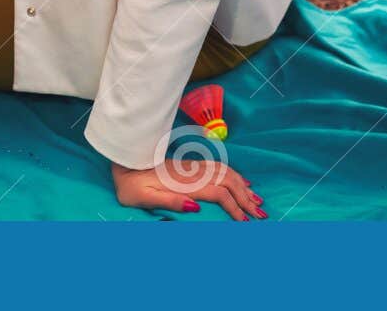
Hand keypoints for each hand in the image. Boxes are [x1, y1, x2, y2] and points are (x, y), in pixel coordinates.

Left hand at [110, 159, 265, 220]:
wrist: (124, 162)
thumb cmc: (131, 186)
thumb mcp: (144, 198)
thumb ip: (169, 202)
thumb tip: (195, 208)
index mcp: (185, 184)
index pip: (219, 195)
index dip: (235, 209)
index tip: (246, 223)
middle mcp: (193, 174)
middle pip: (228, 183)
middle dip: (246, 199)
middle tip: (262, 215)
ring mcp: (193, 168)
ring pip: (227, 174)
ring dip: (244, 187)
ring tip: (258, 201)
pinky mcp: (191, 166)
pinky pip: (220, 167)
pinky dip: (235, 175)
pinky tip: (242, 181)